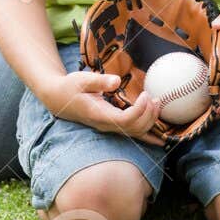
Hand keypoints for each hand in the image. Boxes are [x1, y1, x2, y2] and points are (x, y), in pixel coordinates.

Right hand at [41, 70, 159, 139]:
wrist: (58, 99)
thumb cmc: (70, 87)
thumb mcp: (81, 79)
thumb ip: (99, 81)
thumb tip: (117, 80)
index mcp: (99, 115)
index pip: (124, 120)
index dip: (139, 110)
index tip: (145, 94)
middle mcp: (105, 125)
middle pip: (133, 128)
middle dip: (148, 115)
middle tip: (155, 98)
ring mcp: (109, 128)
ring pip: (135, 132)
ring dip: (150, 120)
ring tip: (157, 103)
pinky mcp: (112, 126)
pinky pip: (132, 134)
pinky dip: (147, 136)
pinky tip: (160, 140)